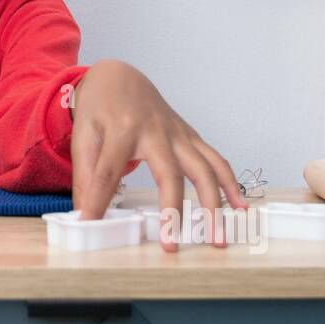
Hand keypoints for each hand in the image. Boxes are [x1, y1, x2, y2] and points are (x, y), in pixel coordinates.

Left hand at [69, 59, 246, 250]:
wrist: (121, 78)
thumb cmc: (100, 109)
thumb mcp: (83, 134)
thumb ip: (85, 173)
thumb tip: (85, 214)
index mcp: (122, 129)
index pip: (108, 171)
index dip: (99, 200)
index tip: (91, 225)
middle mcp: (155, 131)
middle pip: (168, 173)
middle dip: (172, 210)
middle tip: (171, 244)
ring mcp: (178, 134)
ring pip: (203, 169)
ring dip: (213, 203)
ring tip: (217, 237)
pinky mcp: (191, 137)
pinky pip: (216, 160)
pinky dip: (231, 183)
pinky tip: (241, 207)